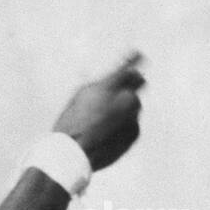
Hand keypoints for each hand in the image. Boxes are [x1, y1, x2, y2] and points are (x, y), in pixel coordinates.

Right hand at [53, 53, 144, 170]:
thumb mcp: (80, 96)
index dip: (134, 60)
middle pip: (139, 84)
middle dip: (129, 87)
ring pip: (134, 107)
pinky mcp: (134, 134)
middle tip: (114, 95)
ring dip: (124, 109)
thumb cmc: (71, 124)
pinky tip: (106, 134)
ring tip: (102, 122)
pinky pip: (132, 125)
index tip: (138, 54)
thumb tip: (112, 78)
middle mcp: (126, 100)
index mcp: (111, 86)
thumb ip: (100, 83)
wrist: (73, 154)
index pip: (131, 67)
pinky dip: (123, 126)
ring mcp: (132, 118)